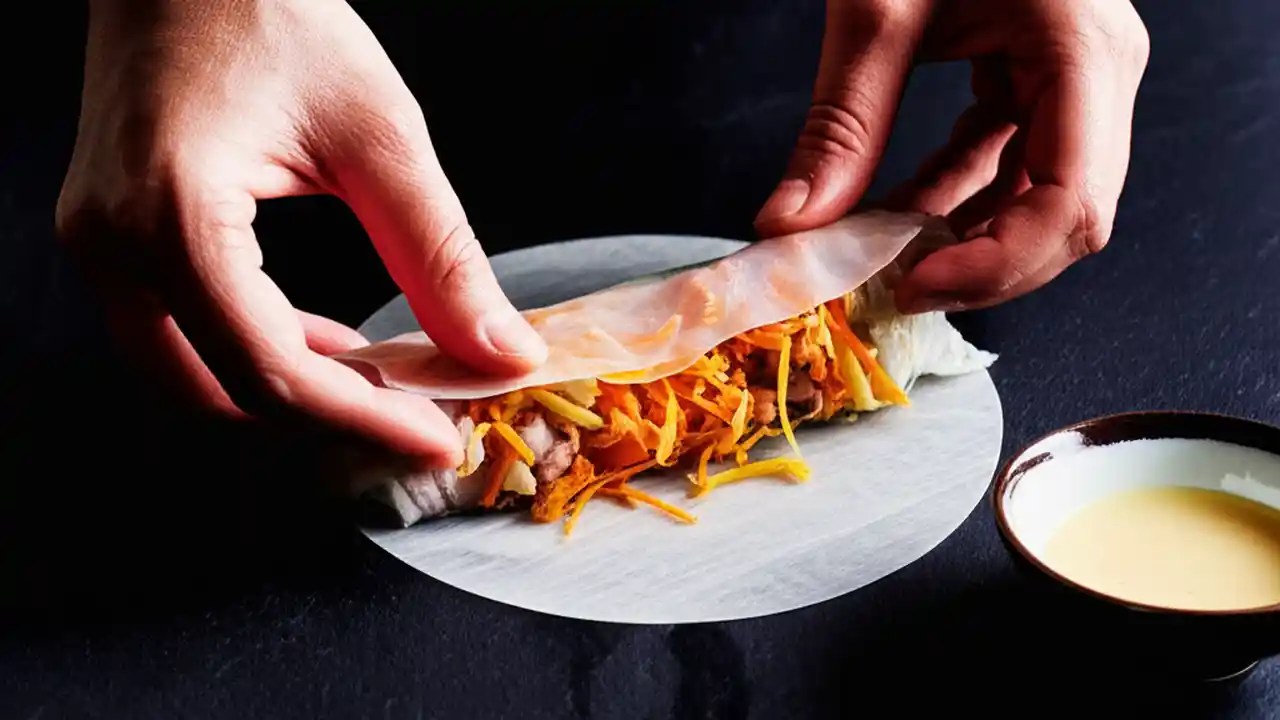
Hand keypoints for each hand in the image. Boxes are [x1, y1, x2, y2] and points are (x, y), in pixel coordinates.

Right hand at [56, 0, 546, 466]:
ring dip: (292, 389)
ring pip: (195, 374)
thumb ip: (442, 256)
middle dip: (328, 418)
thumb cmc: (273, 9)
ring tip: (387, 379)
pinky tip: (332, 342)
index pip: (274, 371)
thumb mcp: (378, 135)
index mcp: (172, 218)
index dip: (367, 422)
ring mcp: (98, 240)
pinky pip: (181, 330)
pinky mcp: (110, 231)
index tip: (442, 439)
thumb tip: (503, 354)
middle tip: (419, 414)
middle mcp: (111, 243)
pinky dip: (258, 350)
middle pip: (224, 390)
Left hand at [754, 0, 1149, 312]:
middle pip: (1065, 217)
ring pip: (1038, 198)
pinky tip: (892, 214)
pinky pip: (1010, 159)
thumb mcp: (878, 8)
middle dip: (978, 264)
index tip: (912, 285)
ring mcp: (1077, 75)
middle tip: (888, 288)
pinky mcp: (1041, 74)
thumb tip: (790, 227)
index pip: (1072, 201)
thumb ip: (839, 123)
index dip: (998, 264)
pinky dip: (953, 195)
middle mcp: (1099, 71)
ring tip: (878, 258)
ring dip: (959, 237)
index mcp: (1083, 50)